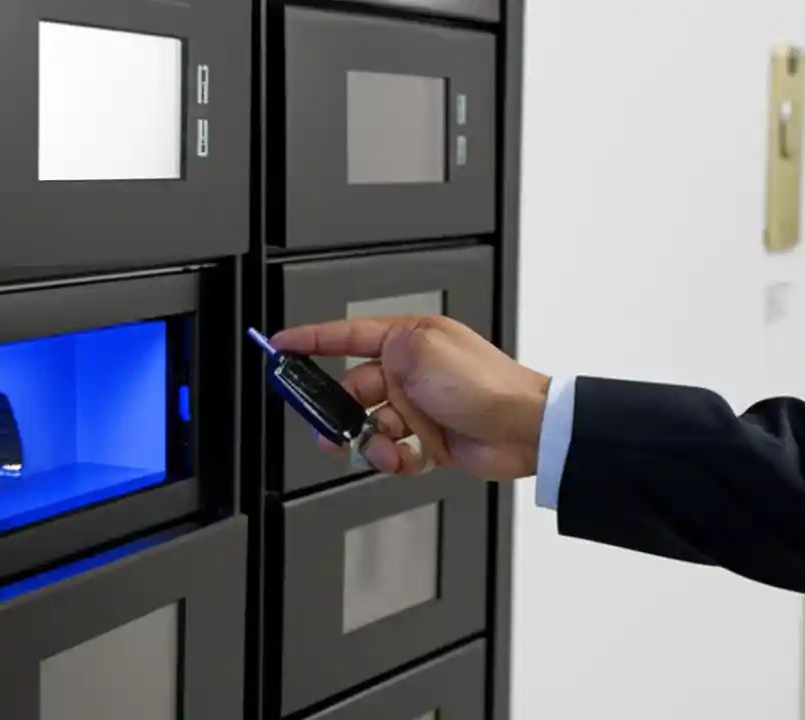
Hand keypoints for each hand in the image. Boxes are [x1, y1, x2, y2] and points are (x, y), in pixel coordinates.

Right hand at [270, 316, 549, 480]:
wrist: (524, 431)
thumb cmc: (486, 386)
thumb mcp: (425, 351)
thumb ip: (386, 348)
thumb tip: (365, 359)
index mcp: (407, 341)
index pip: (346, 336)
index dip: (311, 340)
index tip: (280, 347)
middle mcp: (410, 372)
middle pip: (352, 390)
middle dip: (336, 412)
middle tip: (326, 429)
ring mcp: (419, 406)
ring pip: (369, 426)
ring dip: (370, 442)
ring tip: (382, 449)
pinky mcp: (428, 439)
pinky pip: (394, 451)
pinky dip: (396, 459)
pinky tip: (408, 458)